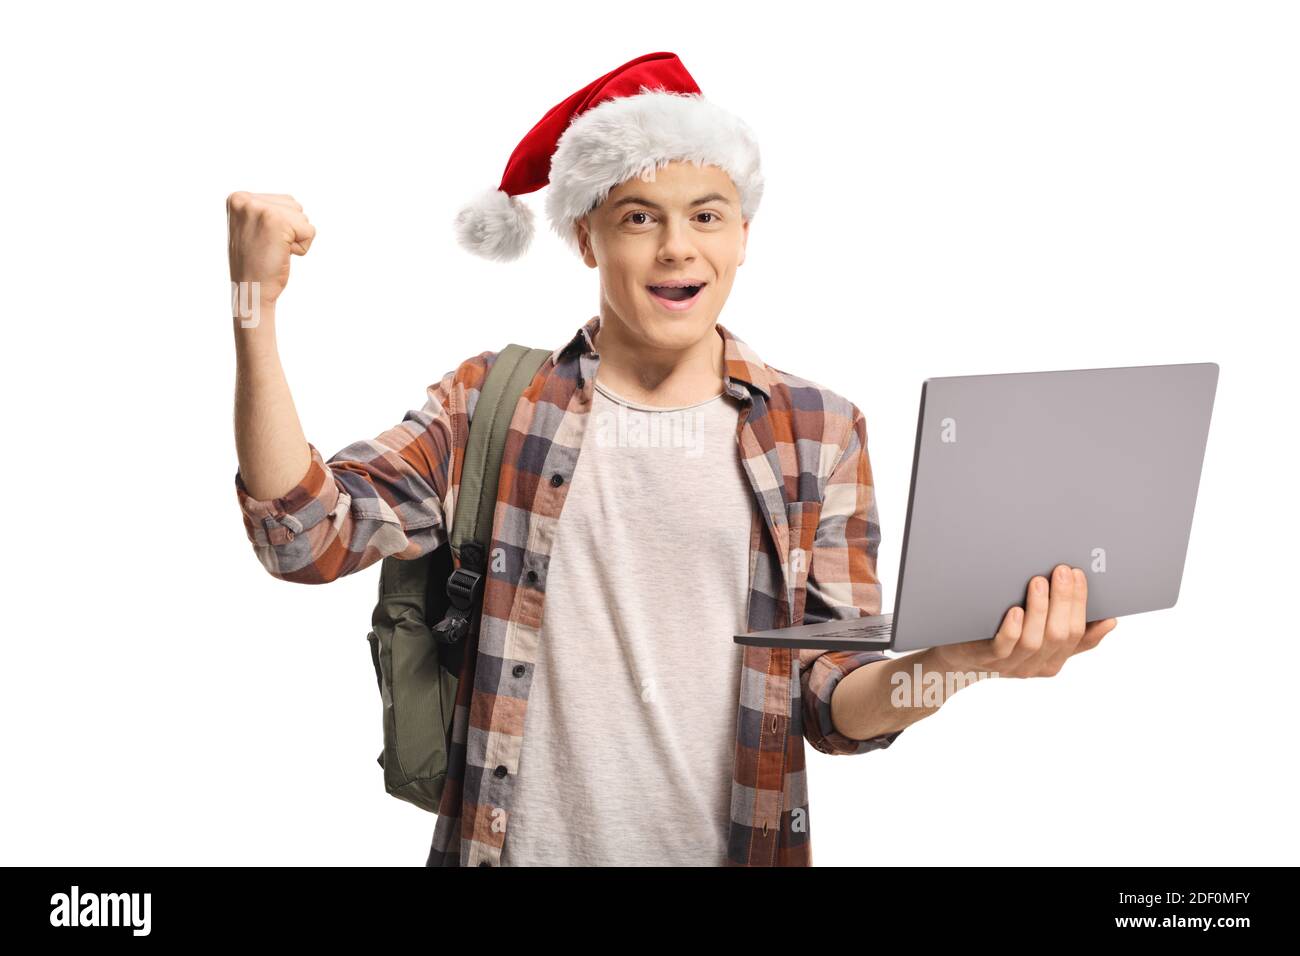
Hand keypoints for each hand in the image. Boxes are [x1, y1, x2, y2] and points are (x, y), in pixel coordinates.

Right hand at [227, 191, 315, 310]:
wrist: (250, 291)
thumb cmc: (255, 264)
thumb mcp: (251, 228)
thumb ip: (264, 210)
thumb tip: (292, 202)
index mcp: (237, 198)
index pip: (282, 201)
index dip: (281, 226)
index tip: (261, 241)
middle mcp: (244, 200)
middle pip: (293, 206)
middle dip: (290, 230)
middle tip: (268, 248)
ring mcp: (258, 209)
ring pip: (302, 217)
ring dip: (295, 238)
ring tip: (273, 251)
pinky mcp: (275, 221)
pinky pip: (309, 230)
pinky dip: (302, 247)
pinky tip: (282, 255)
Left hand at [927, 564, 1117, 676]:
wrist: (957, 660)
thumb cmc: (1001, 640)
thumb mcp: (1039, 637)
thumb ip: (1070, 634)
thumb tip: (1110, 621)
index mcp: (1053, 660)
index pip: (1077, 634)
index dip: (1081, 604)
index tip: (1081, 576)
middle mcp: (1035, 665)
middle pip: (1059, 634)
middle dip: (1064, 600)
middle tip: (1063, 571)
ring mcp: (1010, 665)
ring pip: (1034, 640)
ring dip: (1040, 609)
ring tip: (1039, 582)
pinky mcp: (985, 660)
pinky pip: (1003, 647)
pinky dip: (1013, 629)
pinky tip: (1015, 611)